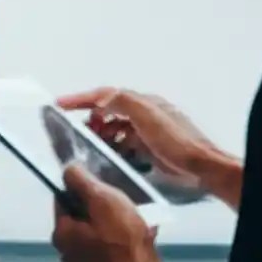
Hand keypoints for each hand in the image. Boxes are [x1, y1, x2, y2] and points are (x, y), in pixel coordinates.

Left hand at [52, 165, 166, 261]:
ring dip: (111, 222)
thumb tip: (67, 168)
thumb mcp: (103, 200)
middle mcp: (65, 252)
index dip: (84, 188)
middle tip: (122, 204)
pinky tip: (136, 238)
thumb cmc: (123, 240)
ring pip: (94, 231)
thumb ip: (82, 182)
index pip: (63, 198)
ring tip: (133, 221)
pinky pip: (105, 247)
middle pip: (79, 215)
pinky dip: (118, 240)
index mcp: (60, 233)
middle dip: (100, 207)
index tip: (105, 188)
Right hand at [59, 88, 216, 185]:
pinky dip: (113, 147)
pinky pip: (124, 144)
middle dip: (90, 117)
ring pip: (116, 128)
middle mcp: (144, 113)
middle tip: (75, 129)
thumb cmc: (177, 141)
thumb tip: (102, 99)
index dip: (81, 98)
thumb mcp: (148, 115)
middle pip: (109, 110)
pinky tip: (108, 155)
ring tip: (89, 144)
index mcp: (143, 102)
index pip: (106, 95)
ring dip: (101, 133)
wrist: (200, 166)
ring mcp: (147, 131)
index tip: (61, 103)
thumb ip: (124, 102)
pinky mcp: (150, 148)